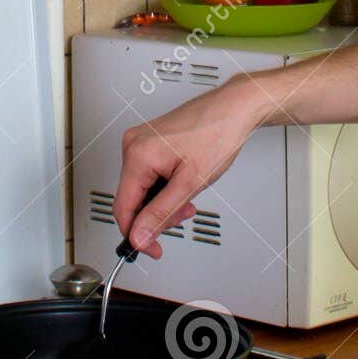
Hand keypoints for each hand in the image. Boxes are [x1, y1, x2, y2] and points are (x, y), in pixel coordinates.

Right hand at [113, 76, 264, 257]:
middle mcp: (133, 145)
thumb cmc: (218, 134)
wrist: (234, 109)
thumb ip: (161, 213)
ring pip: (141, 188)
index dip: (136, 234)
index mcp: (138, 154)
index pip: (123, 207)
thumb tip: (138, 236)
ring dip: (162, 202)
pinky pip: (148, 175)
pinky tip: (181, 186)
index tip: (150, 249)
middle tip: (181, 217)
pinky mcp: (150, 142)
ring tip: (187, 200)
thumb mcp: (190, 183)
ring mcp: (140, 141)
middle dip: (155, 216)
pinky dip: (164, 187)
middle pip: (132, 199)